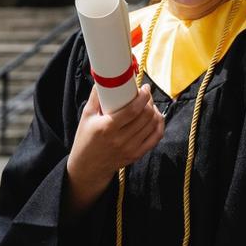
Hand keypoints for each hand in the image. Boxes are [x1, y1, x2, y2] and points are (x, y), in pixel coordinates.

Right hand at [64, 84, 163, 217]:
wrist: (88, 167)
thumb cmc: (86, 139)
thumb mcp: (86, 117)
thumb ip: (96, 97)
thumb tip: (103, 78)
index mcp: (107, 128)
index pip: (133, 110)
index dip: (143, 96)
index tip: (145, 88)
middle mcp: (120, 139)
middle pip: (145, 116)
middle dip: (150, 101)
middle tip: (146, 95)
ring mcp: (131, 148)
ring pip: (153, 125)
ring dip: (155, 111)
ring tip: (149, 105)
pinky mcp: (137, 154)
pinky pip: (156, 137)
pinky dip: (159, 125)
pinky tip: (155, 117)